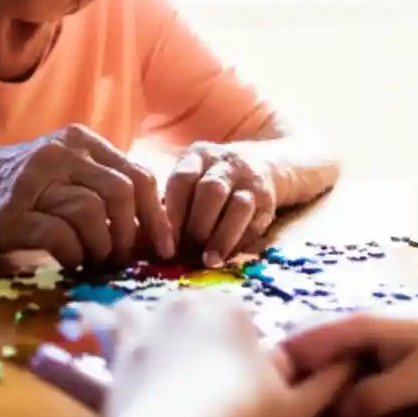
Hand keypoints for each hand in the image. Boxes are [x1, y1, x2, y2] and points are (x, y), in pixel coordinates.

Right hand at [0, 124, 174, 267]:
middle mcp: (60, 153)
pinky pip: (60, 235)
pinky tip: (72, 262)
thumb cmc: (20, 189)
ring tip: (97, 262)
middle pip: (121, 191)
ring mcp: (34, 180)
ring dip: (103, 247)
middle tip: (126, 259)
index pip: (138, 174)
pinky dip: (75, 255)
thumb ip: (103, 185)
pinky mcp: (13, 212)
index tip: (163, 245)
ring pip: (93, 212)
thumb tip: (153, 227)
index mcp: (80, 141)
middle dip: (132, 233)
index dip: (157, 214)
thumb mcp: (64, 171)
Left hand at [106, 294, 353, 416]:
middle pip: (193, 311)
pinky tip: (108, 350)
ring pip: (143, 310)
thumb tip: (352, 362)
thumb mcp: (297, 405)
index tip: (242, 378)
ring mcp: (146, 323)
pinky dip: (104, 336)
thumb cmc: (242, 416)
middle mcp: (187, 304)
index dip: (243, 346)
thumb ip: (327, 381)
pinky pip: (103, 329)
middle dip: (197, 334)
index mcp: (232, 310)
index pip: (240, 317)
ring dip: (148, 325)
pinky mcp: (116, 349)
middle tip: (203, 376)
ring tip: (155, 353)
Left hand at [164, 142, 277, 266]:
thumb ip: (171, 204)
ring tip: (208, 261)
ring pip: (239, 206)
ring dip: (222, 237)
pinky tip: (227, 256)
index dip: (173, 212)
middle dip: (197, 225)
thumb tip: (149, 241)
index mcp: (199, 155)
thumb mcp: (190, 179)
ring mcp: (251, 179)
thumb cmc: (209, 181)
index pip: (183, 179)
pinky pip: (256, 222)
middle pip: (211, 190)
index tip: (165, 241)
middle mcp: (226, 163)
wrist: (260, 163)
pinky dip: (240, 241)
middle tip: (185, 252)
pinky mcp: (268, 200)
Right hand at [282, 313, 417, 416]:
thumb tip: (333, 412)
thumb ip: (373, 398)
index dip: (283, 369)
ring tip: (310, 404)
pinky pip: (355, 356)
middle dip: (297, 371)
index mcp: (363, 325)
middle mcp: (366, 321)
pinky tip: (346, 395)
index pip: (304, 342)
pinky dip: (343, 373)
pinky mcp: (396, 341)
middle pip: (313, 343)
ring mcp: (381, 330)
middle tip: (287, 405)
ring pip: (335, 350)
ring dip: (321, 374)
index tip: (273, 398)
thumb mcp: (417, 384)